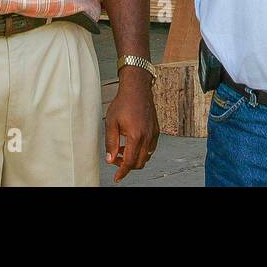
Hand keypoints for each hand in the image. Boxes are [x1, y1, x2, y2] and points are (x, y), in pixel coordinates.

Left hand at [103, 67, 158, 182]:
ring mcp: (153, 134)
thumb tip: (110, 159)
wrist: (137, 89)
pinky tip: (132, 143)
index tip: (117, 178)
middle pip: (139, 163)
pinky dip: (141, 151)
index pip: (129, 162)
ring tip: (122, 149)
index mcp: (135, 136)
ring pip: (146, 157)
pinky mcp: (156, 130)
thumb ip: (110, 143)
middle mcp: (147, 136)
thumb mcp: (111, 122)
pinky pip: (150, 148)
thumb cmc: (124, 102)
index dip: (122, 172)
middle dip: (126, 165)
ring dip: (134, 158)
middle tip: (115, 159)